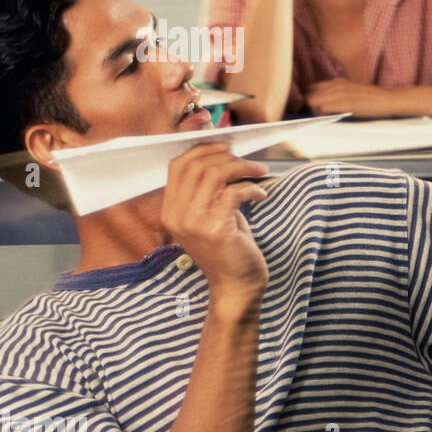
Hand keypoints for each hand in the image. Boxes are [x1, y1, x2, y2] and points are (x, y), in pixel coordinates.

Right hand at [161, 143, 268, 299]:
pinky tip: (260, 195)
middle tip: (248, 160)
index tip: (225, 146)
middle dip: (226, 155)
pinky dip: (251, 188)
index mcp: (170, 210)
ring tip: (259, 171)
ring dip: (242, 167)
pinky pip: (233, 192)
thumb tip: (221, 152)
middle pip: (196, 165)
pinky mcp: (215, 229)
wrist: (236, 285)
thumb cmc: (229, 248)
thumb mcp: (210, 215)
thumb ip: (209, 188)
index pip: (177, 165)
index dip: (202, 149)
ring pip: (215, 174)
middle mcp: (176, 215)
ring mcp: (193, 223)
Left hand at [305, 79, 393, 116]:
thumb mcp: (353, 90)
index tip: (316, 107)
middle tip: (318, 115)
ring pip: (314, 100)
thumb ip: (340, 93)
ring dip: (315, 111)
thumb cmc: (372, 98)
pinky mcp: (347, 103)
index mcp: (338, 82)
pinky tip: (327, 117)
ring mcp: (342, 94)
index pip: (313, 88)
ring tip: (323, 117)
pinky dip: (322, 113)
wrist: (389, 99)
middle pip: (310, 94)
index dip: (312, 98)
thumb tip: (327, 101)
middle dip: (310, 105)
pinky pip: (325, 107)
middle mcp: (337, 86)